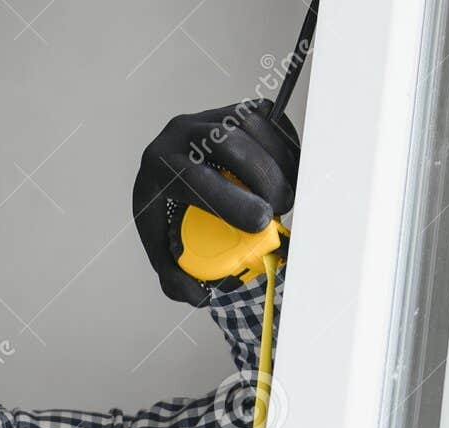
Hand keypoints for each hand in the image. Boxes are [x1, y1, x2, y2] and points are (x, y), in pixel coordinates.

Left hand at [132, 98, 300, 306]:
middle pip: (228, 142)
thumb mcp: (163, 250)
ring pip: (252, 127)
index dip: (231, 201)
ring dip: (279, 162)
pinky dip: (285, 146)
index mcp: (159, 166)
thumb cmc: (168, 217)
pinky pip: (268, 119)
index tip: (262, 223)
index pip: (195, 178)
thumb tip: (201, 295)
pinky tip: (288, 173)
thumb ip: (176, 280)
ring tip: (286, 196)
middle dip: (263, 177)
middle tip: (281, 210)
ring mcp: (210, 116)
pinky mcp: (235, 111)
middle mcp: (181, 133)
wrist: (169, 176)